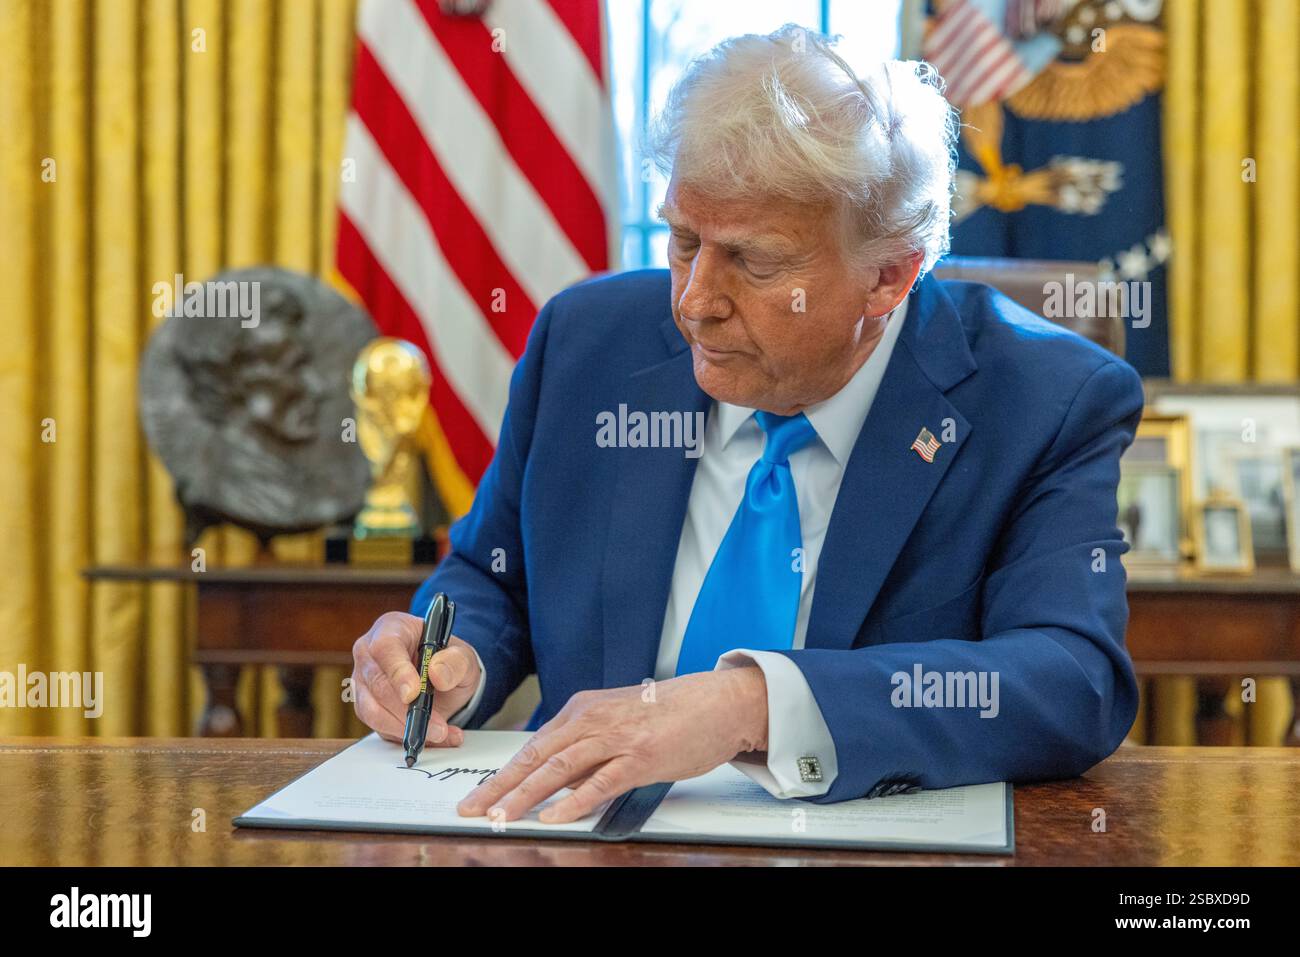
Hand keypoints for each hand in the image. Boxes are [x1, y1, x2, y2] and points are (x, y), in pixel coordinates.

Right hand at [350, 611, 480, 747]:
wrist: (444, 678)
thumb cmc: (447, 659)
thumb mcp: (463, 656)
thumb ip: (456, 661)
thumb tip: (437, 674)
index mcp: (391, 629)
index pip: (385, 647)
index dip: (398, 672)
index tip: (413, 694)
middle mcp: (369, 654)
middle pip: (376, 684)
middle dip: (406, 710)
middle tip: (437, 727)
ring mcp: (363, 682)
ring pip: (372, 710)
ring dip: (405, 728)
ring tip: (440, 734)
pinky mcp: (367, 708)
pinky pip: (380, 728)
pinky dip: (407, 737)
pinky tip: (433, 738)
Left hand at [456, 667, 768, 823]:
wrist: (717, 702)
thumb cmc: (670, 715)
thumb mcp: (618, 721)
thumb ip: (587, 747)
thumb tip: (557, 780)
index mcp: (583, 709)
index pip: (533, 746)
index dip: (503, 773)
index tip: (479, 796)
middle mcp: (593, 719)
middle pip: (536, 756)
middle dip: (500, 785)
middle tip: (472, 809)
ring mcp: (616, 737)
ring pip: (559, 768)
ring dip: (525, 795)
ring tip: (501, 817)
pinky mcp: (641, 756)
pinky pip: (600, 781)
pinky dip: (574, 801)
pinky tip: (554, 817)